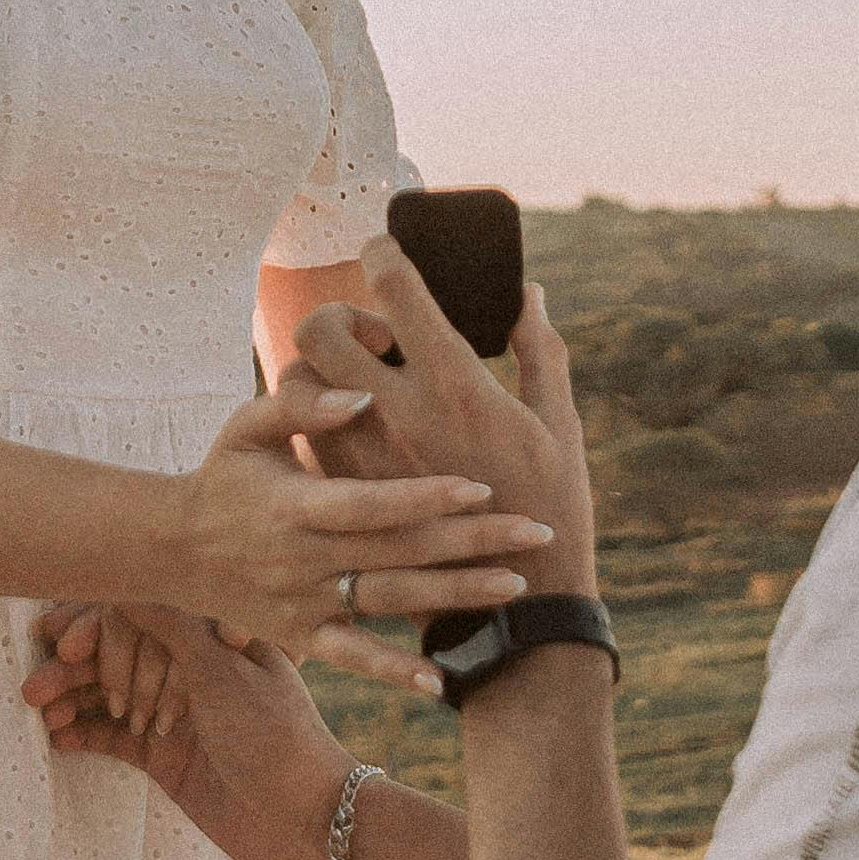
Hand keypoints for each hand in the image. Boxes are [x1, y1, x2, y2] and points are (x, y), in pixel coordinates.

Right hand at [33, 595, 441, 726]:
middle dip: (73, 667)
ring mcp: (176, 711)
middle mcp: (191, 666)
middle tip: (33, 688)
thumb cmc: (279, 739)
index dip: (95, 626)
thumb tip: (121, 576)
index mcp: (213, 634)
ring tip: (35, 710)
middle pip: (116, 653)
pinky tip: (53, 736)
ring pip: (108, 694)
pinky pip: (112, 737)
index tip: (61, 645)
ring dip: (70, 699)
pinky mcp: (166, 756)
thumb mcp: (225, 675)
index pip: (140, 613)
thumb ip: (171, 627)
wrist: (310, 824)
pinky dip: (83, 733)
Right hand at [172, 357, 553, 658]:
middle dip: (471, 542)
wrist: (170, 549)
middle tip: (536, 530)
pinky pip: (353, 658)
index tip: (481, 487)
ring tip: (517, 585)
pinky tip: (441, 681)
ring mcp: (304, 603)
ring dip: (454, 596)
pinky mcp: (303, 636)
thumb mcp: (246, 426)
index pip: (369, 504)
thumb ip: (303, 405)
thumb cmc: (223, 475)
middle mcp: (303, 559)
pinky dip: (394, 672)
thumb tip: (362, 394)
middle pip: (399, 552)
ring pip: (389, 601)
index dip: (424, 497)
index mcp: (294, 505)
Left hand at [294, 243, 595, 596]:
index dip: (385, 252)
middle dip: (340, 315)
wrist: (518, 609)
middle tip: (378, 334)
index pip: (397, 287)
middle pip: (321, 330)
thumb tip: (529, 294)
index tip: (387, 250)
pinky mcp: (342, 494)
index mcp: (454, 383)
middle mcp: (395, 412)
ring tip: (366, 380)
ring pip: (299, 383)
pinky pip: (305, 436)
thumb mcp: (559, 424)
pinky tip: (354, 426)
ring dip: (324, 368)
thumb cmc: (551, 508)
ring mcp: (360, 456)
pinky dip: (320, 418)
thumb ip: (541, 351)